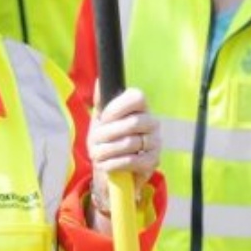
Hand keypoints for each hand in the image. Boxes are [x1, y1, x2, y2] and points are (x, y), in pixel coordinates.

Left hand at [86, 85, 160, 222]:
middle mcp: (152, 123)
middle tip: (95, 140)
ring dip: (107, 150)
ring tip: (95, 154)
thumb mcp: (100, 120)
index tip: (103, 118)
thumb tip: (100, 81)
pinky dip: (113, 163)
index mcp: (140, 108)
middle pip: (134, 122)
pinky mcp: (153, 161)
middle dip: (108, 133)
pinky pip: (132, 160)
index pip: (138, 97)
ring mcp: (155, 142)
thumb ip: (101, 101)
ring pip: (130, 142)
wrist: (110, 169)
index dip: (118, 107)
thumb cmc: (106, 140)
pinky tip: (104, 164)